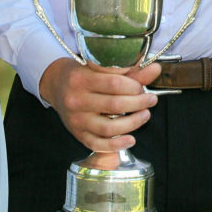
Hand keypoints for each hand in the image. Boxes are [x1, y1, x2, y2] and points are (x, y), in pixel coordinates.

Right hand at [38, 58, 161, 151]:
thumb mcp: (100, 67)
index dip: (134, 86)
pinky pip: (98, 144)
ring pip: (108, 127)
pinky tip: (131, 139)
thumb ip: (129, 70)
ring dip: (132, 123)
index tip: (143, 86)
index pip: (114, 83)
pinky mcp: (78, 134)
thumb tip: (156, 68)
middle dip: (138, 103)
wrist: (56, 85)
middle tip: (151, 100)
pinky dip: (116, 145)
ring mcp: (76, 119)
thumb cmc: (84, 74)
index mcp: (81, 78)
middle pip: (114, 105)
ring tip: (145, 115)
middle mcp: (76, 100)